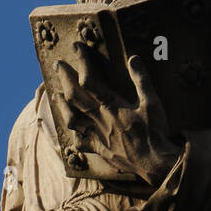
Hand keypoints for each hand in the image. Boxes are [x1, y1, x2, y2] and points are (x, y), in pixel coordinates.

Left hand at [54, 45, 181, 186]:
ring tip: (56, 95)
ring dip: (61, 104)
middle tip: (58, 65)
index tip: (76, 47)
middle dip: (64, 78)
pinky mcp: (100, 149)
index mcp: (111, 105)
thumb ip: (142, 80)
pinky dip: (74, 135)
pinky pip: (80, 142)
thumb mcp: (152, 102)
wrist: (154, 163)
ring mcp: (97, 136)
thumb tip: (133, 58)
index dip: (81, 61)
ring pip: (71, 118)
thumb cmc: (155, 133)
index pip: (89, 79)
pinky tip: (72, 130)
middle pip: (74, 96)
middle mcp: (99, 119)